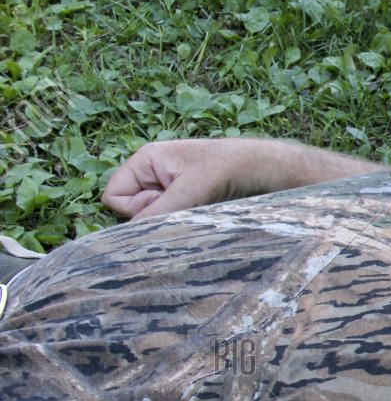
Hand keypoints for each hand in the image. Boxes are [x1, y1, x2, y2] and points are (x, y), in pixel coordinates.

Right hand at [103, 138, 251, 219]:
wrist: (265, 169)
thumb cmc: (228, 167)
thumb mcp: (189, 190)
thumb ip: (156, 214)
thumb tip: (130, 239)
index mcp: (146, 161)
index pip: (113, 196)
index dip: (135, 206)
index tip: (163, 199)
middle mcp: (153, 174)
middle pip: (132, 210)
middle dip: (155, 213)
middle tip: (187, 201)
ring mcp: (170, 189)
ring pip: (153, 218)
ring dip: (173, 218)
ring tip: (201, 203)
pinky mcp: (186, 201)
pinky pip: (171, 220)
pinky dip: (185, 220)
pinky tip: (206, 209)